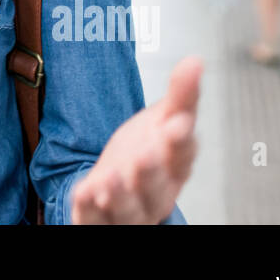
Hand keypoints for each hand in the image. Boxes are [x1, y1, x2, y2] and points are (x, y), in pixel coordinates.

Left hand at [72, 56, 201, 223]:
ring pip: (128, 210)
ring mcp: (129, 210)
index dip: (181, 142)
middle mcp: (155, 192)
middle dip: (150, 174)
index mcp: (175, 166)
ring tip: (110, 180)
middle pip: (156, 188)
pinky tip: (84, 192)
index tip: (177, 124)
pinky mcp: (99, 220)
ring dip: (120, 196)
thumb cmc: (148, 151)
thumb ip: (181, 95)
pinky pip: (94, 220)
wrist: (117, 184)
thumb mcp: (163, 120)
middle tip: (143, 156)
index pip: (182, 156)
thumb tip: (196, 60)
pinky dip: (89, 209)